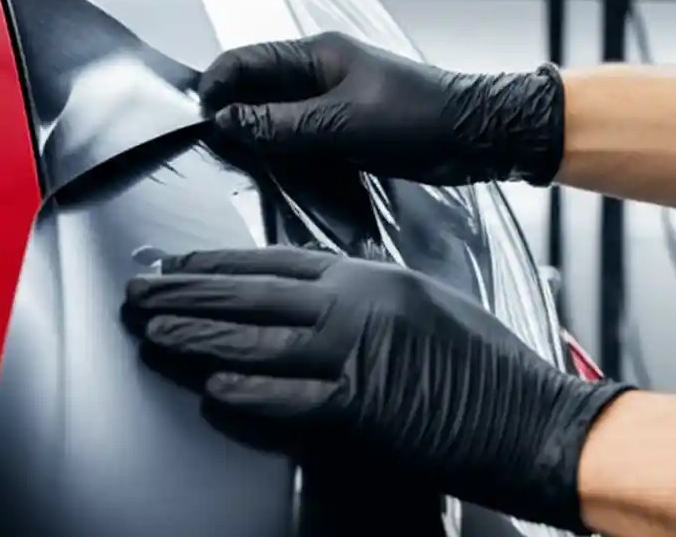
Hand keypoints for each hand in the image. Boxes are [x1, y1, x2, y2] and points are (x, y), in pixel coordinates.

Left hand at [124, 247, 630, 531]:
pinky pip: (289, 397)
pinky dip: (247, 393)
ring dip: (198, 336)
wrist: (535, 415)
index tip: (179, 263)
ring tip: (154, 331)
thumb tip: (313, 297)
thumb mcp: (426, 302)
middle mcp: (358, 308)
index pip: (275, 261)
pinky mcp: (364, 408)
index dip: (218, 263)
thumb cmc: (489, 363)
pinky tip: (210, 387)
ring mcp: (358, 355)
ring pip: (256, 340)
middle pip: (252, 295)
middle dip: (187, 293)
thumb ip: (367, 295)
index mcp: (372, 277)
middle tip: (139, 291)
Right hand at [198, 31, 565, 184]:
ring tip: (236, 162)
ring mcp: (333, 100)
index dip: (216, 87)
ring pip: (276, 115)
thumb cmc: (420, 117)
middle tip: (210, 147)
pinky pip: (300, 135)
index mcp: (318, 54)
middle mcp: (320, 72)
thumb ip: (282, 124)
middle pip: (256, 88)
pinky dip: (282, 150)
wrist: (479, 134)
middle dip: (231, 113)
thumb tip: (227, 122)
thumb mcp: (344, 122)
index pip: (245, 60)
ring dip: (256, 135)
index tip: (197, 120)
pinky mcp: (346, 127)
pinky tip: (272, 170)